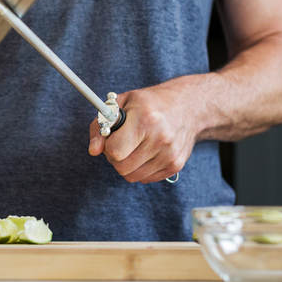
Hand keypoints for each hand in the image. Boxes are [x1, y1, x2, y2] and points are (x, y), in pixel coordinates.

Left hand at [87, 76, 203, 182]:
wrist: (188, 107)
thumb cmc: (149, 104)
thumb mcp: (121, 104)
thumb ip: (101, 126)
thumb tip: (93, 151)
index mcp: (145, 119)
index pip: (115, 151)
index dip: (109, 146)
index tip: (113, 137)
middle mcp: (161, 138)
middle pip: (122, 167)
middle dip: (115, 157)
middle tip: (122, 142)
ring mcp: (170, 154)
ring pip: (131, 176)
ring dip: (127, 164)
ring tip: (134, 146)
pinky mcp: (175, 166)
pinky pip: (144, 178)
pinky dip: (140, 168)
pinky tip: (146, 152)